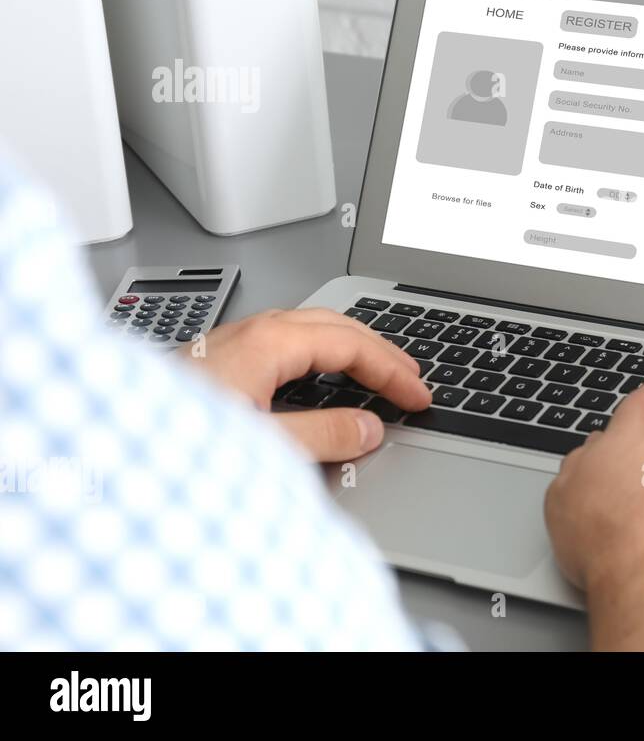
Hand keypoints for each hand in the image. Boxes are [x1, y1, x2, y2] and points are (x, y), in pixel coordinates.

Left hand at [179, 308, 430, 461]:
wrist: (98, 443)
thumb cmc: (165, 442)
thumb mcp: (260, 445)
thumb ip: (321, 436)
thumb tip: (368, 429)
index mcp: (268, 342)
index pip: (352, 344)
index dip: (394, 370)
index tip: (420, 397)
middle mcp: (250, 332)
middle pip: (336, 325)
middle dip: (381, 350)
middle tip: (413, 378)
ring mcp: (232, 342)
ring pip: (310, 330)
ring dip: (352, 349)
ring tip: (379, 374)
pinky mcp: (218, 361)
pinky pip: (287, 343)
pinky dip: (322, 356)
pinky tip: (322, 379)